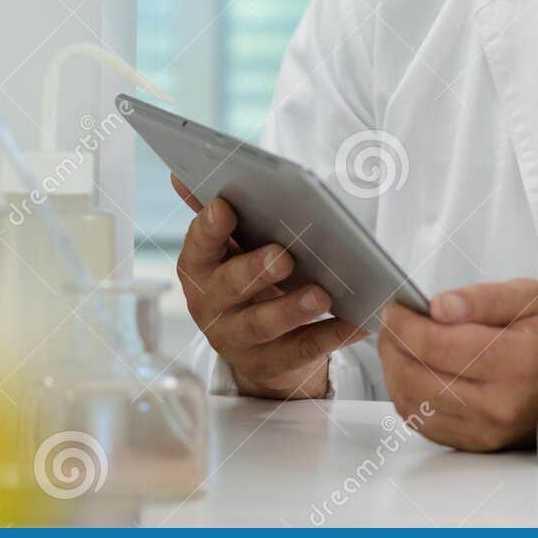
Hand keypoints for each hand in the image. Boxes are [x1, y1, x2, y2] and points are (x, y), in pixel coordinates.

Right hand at [172, 174, 365, 399]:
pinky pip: (303, 350)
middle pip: (229, 288)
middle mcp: (212, 306)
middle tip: (284, 256)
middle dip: (255, 270)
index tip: (225, 207)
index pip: (198, 246)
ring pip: (263, 325)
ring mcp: (239, 340)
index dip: (209, 228)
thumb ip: (213, 215)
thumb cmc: (244, 281)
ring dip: (292, 308)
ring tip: (322, 294)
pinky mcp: (272, 363)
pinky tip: (357, 322)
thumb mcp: (228, 250)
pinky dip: (332, 336)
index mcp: (200, 269)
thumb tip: (180, 174)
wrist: (256, 347)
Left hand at [377, 279, 537, 451]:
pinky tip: (413, 370)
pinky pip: (423, 423)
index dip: (405, 324)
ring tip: (399, 343)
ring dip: (394, 370)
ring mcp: (488, 430)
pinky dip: (407, 394)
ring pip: (413, 403)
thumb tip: (439, 306)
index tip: (396, 308)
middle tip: (392, 323)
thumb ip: (483, 298)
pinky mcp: (477, 443)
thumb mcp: (532, 297)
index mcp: (519, 361)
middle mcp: (502, 404)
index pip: (438, 345)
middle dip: (393, 345)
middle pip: (417, 376)